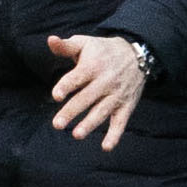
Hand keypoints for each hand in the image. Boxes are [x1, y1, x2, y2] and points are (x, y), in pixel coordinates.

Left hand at [49, 33, 149, 149]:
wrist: (136, 55)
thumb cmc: (103, 50)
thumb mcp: (85, 43)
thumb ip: (65, 46)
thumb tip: (50, 40)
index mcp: (93, 66)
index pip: (77, 78)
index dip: (66, 86)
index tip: (56, 95)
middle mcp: (105, 82)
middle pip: (86, 98)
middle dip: (72, 111)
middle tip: (57, 124)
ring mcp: (116, 95)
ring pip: (102, 111)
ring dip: (90, 124)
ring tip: (76, 135)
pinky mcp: (126, 105)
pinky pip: (121, 122)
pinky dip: (115, 135)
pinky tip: (106, 147)